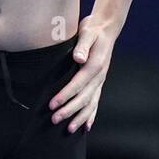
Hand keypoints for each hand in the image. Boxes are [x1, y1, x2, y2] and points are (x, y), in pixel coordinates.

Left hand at [49, 16, 115, 132]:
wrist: (106, 28)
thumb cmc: (93, 30)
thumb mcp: (87, 32)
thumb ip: (82, 45)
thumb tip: (78, 58)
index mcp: (95, 65)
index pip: (78, 84)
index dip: (65, 95)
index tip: (52, 104)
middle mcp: (99, 76)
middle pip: (84, 98)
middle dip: (69, 110)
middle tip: (54, 120)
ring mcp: (100, 81)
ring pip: (91, 104)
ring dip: (80, 117)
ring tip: (69, 129)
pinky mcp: (98, 82)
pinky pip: (95, 102)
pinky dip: (91, 115)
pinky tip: (86, 127)